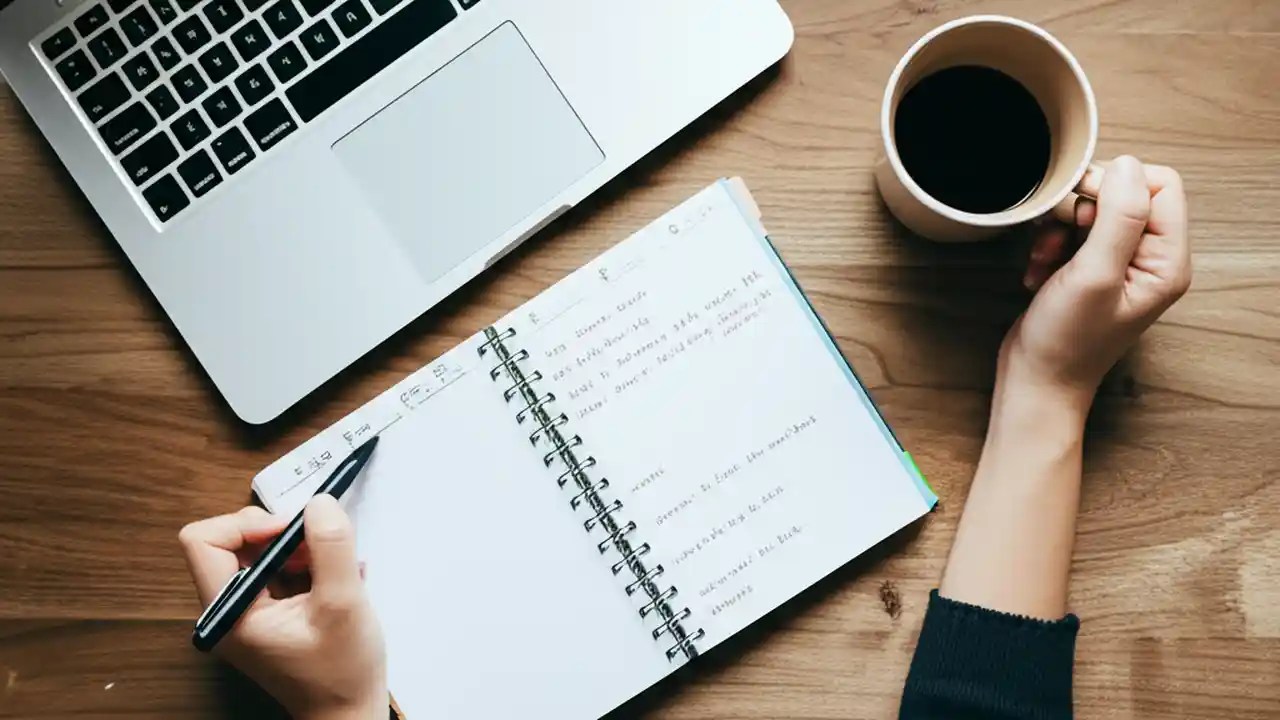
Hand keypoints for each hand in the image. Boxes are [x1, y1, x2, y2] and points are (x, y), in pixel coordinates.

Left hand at [179, 497, 386, 719]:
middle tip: (320, 547)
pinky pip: (274, 569)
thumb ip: (331, 547)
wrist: (348, 713)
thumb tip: (318, 502)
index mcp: (230, 613)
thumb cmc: (342, 671)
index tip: (291, 529)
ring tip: (334, 566)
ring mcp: (245, 613)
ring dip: (297, 548)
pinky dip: (304, 563)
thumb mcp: (344, 603)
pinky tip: (335, 578)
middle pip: (232, 541)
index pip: (203, 541)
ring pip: (256, 551)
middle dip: (279, 534)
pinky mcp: (265, 614)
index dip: (246, 524)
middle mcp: (227, 611)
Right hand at [1002, 155, 1191, 410]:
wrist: (1036, 381)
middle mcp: (1151, 260)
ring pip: (1094, 211)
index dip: (1117, 184)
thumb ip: (1119, 217)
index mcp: (1167, 261)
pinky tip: (1040, 270)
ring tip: (1045, 257)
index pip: (1160, 185)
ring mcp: (1120, 266)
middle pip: (1125, 194)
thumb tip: (1128, 166)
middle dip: (1082, 208)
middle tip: (1059, 236)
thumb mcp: (1094, 274)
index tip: (1081, 204)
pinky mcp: (1091, 270)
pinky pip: (1074, 232)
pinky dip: (1051, 244)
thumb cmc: (1067, 342)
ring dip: (1060, 226)